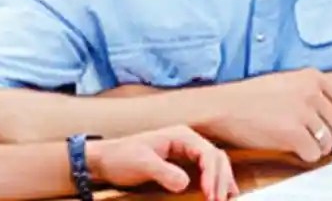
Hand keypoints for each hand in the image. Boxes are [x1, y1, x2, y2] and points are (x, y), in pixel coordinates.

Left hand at [89, 125, 237, 200]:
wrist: (105, 160)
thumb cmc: (121, 158)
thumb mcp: (141, 164)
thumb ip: (163, 171)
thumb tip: (185, 183)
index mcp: (181, 136)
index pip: (208, 153)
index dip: (212, 174)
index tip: (210, 194)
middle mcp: (188, 142)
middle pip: (216, 158)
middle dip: (220, 180)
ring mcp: (186, 152)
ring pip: (215, 164)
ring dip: (222, 181)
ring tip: (226, 199)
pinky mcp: (182, 164)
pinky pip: (205, 171)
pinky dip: (214, 182)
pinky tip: (217, 194)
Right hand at [207, 68, 331, 162]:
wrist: (224, 106)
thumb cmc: (252, 97)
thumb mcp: (288, 82)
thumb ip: (312, 91)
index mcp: (312, 77)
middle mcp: (311, 91)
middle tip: (322, 144)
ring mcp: (302, 111)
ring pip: (328, 140)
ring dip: (319, 148)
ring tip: (303, 145)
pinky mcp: (292, 132)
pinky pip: (314, 153)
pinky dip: (307, 156)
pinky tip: (295, 150)